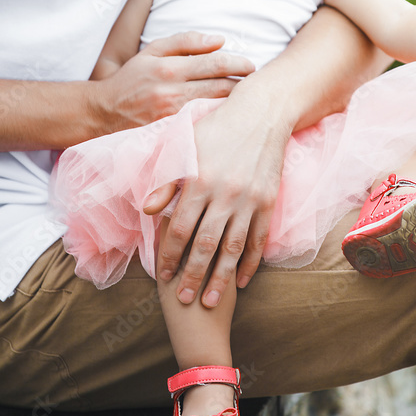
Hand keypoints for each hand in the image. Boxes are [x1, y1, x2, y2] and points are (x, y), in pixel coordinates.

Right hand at [97, 33, 254, 130]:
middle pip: (221, 88)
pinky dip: (219, 120)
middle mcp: (173, 94)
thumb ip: (186, 41)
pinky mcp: (173, 135)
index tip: (251, 65)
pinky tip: (228, 117)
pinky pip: (205, 126)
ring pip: (216, 108)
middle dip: (242, 84)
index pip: (215, 64)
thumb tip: (220, 40)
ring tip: (246, 98)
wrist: (105, 113)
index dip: (238, 64)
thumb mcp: (153, 50)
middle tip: (255, 83)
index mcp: (170, 69)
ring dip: (235, 103)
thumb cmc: (133, 78)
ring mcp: (173, 118)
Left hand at [144, 94, 286, 307]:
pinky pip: (259, 240)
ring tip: (210, 301)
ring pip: (233, 248)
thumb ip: (167, 182)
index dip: (170, 254)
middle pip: (205, 244)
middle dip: (192, 275)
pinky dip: (251, 263)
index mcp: (199, 181)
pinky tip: (242, 281)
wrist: (260, 115)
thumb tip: (146, 211)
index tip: (163, 274)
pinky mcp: (268, 202)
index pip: (180, 228)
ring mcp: (249, 200)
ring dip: (220, 278)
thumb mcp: (186, 148)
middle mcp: (224, 193)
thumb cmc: (217, 129)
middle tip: (183, 299)